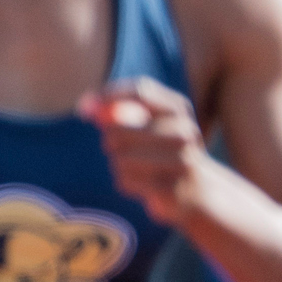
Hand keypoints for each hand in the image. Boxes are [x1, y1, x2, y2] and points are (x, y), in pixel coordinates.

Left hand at [78, 77, 210, 226]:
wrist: (198, 190)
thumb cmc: (162, 152)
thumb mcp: (146, 127)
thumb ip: (118, 112)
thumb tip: (88, 106)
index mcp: (178, 109)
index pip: (139, 91)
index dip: (107, 96)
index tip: (84, 107)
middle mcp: (185, 131)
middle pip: (119, 129)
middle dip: (110, 141)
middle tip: (118, 149)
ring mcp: (182, 160)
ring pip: (121, 158)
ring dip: (119, 165)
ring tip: (136, 168)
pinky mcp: (172, 187)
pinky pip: (127, 181)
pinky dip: (127, 183)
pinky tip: (142, 184)